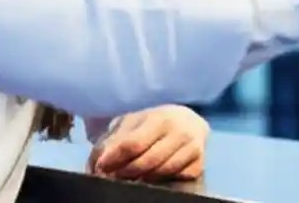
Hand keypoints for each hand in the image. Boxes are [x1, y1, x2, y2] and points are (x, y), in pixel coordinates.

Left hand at [87, 106, 208, 181]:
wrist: (188, 121)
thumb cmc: (152, 124)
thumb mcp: (132, 124)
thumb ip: (112, 140)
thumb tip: (97, 165)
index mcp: (159, 118)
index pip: (133, 143)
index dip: (114, 159)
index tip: (101, 168)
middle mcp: (179, 131)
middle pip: (146, 161)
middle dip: (125, 172)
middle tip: (114, 176)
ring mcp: (192, 147)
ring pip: (161, 172)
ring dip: (143, 178)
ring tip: (132, 176)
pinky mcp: (200, 163)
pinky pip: (177, 178)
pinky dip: (162, 180)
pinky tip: (153, 176)